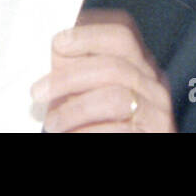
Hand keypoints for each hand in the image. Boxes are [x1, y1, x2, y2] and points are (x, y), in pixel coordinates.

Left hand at [32, 9, 174, 132]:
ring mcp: (157, 111)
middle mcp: (154, 84)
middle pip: (115, 65)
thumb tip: (55, 51)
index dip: (90, 34)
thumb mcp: (88, 95)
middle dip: (71, 76)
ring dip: (75, 110)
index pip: (122, 35)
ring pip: (116, 97)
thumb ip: (78, 74)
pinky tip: (71, 135)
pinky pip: (119, 130)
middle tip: (39, 91)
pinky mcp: (154, 133)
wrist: (124, 160)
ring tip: (53, 123)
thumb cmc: (98, 125)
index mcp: (139, 65)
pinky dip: (87, 132)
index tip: (58, 42)